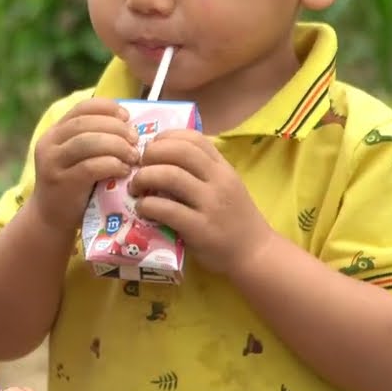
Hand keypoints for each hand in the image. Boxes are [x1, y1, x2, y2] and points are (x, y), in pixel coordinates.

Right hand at [30, 97, 138, 229]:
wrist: (51, 219)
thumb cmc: (74, 185)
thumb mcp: (78, 157)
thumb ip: (94, 140)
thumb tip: (131, 126)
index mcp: (55, 131)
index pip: (81, 108)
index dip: (106, 107)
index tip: (126, 116)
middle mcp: (49, 143)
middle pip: (85, 123)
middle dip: (115, 128)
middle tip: (136, 139)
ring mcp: (52, 163)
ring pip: (87, 142)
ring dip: (116, 145)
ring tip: (133, 156)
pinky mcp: (62, 183)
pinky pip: (90, 167)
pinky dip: (111, 165)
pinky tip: (124, 170)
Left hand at [128, 129, 273, 274]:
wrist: (255, 253)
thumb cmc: (235, 218)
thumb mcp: (225, 185)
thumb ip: (202, 170)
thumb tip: (162, 155)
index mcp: (223, 167)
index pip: (193, 138)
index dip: (166, 137)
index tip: (151, 148)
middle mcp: (218, 180)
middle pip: (179, 151)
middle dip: (151, 153)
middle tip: (139, 166)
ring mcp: (211, 204)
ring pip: (170, 175)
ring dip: (144, 177)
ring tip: (136, 188)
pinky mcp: (200, 228)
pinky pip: (167, 208)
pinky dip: (148, 205)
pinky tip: (143, 209)